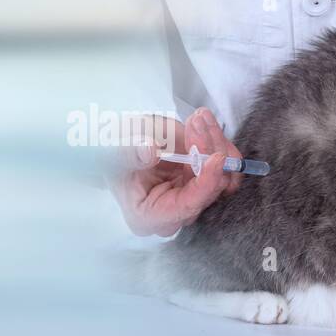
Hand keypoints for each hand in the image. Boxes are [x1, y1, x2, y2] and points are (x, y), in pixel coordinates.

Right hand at [109, 108, 242, 236]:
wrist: (118, 144)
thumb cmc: (112, 152)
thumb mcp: (115, 151)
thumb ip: (131, 153)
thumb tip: (149, 151)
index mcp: (148, 217)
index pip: (187, 206)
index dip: (205, 183)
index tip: (216, 158)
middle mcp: (174, 214)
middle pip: (211, 191)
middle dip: (208, 151)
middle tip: (197, 122)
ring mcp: (191, 198)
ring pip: (223, 176)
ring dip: (215, 142)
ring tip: (199, 117)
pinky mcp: (201, 182)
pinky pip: (222, 165)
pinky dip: (215, 141)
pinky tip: (203, 122)